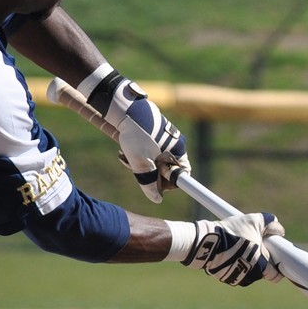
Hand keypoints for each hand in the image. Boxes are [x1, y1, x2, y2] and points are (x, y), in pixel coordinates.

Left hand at [78, 68, 188, 202]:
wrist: (125, 108)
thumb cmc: (136, 134)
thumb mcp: (140, 163)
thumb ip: (148, 182)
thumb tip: (156, 199)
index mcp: (179, 149)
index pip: (182, 175)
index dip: (168, 184)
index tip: (154, 185)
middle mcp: (175, 144)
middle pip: (166, 170)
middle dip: (150, 173)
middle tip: (135, 169)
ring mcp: (165, 139)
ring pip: (155, 161)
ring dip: (142, 164)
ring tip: (127, 158)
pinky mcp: (154, 135)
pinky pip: (150, 152)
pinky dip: (139, 155)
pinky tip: (126, 151)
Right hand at [181, 213, 284, 286]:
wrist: (206, 242)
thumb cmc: (232, 232)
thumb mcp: (253, 221)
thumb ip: (269, 223)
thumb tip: (278, 229)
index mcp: (261, 265)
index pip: (276, 275)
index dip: (276, 266)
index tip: (274, 256)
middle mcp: (251, 276)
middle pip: (262, 272)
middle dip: (261, 261)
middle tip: (256, 247)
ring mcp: (237, 278)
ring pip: (249, 272)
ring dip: (248, 263)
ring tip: (241, 248)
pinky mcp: (225, 277)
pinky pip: (236, 272)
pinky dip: (235, 265)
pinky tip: (230, 252)